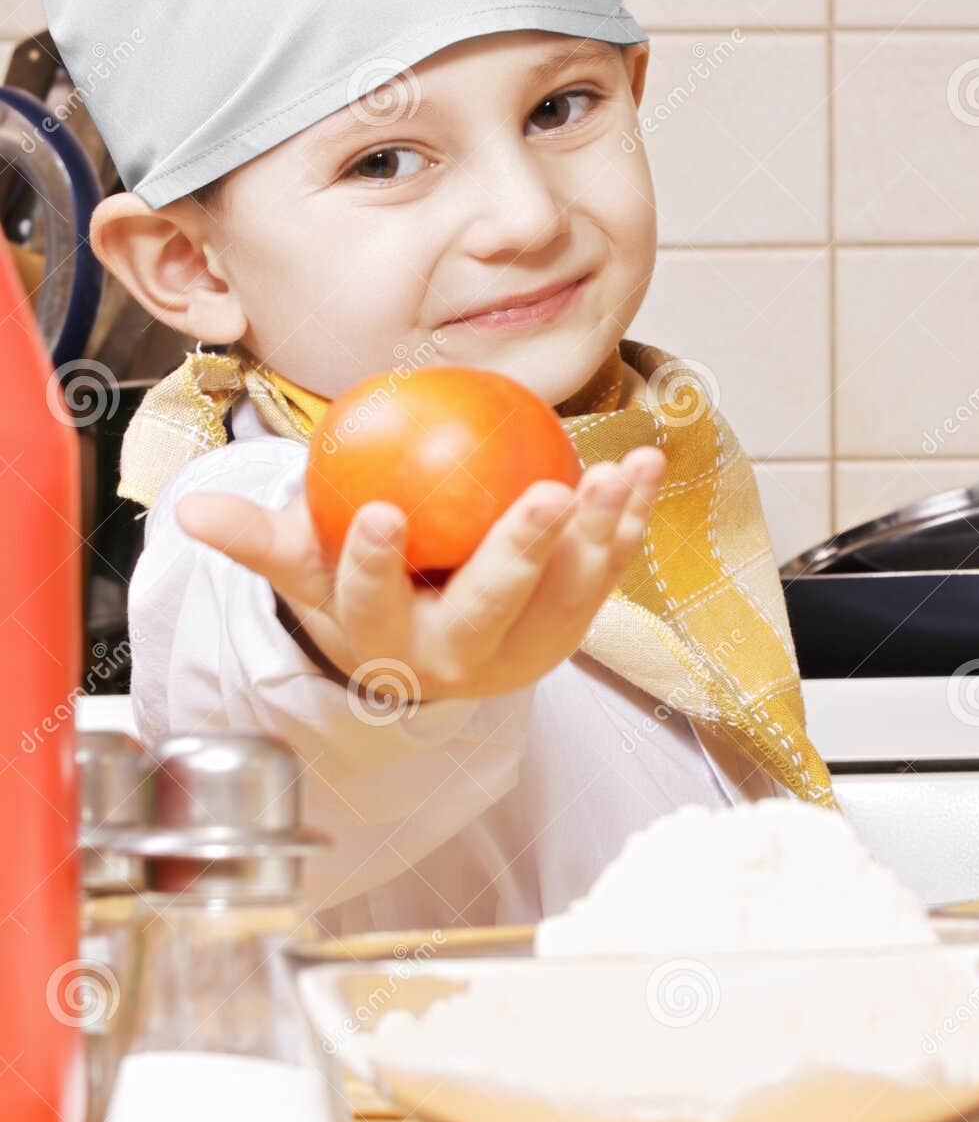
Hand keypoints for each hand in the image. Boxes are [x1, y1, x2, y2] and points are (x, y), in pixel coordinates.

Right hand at [175, 448, 665, 704]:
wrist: (428, 649)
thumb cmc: (361, 596)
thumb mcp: (308, 574)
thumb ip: (261, 540)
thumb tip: (190, 510)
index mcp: (388, 642)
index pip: (374, 603)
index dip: (375, 564)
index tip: (383, 515)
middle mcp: (460, 655)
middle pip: (487, 610)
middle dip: (516, 558)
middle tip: (542, 498)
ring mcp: (524, 648)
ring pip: (563, 596)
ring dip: (594, 535)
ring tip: (612, 474)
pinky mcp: (571, 627)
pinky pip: (603, 571)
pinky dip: (626, 522)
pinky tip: (645, 466)